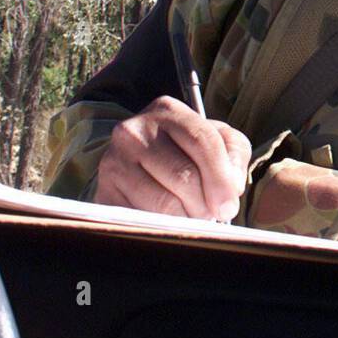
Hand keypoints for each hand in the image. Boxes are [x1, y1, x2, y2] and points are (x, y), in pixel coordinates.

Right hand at [94, 96, 250, 220]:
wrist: (141, 164)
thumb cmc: (188, 150)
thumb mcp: (219, 141)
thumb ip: (234, 155)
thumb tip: (230, 189)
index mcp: (167, 111)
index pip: (202, 142)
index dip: (221, 177)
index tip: (229, 203)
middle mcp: (133, 131)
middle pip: (184, 176)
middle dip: (205, 201)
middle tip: (210, 210)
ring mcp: (113, 162)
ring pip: (164, 202)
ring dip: (187, 217)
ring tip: (191, 212)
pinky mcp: (103, 193)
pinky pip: (143, 220)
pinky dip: (164, 226)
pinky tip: (169, 219)